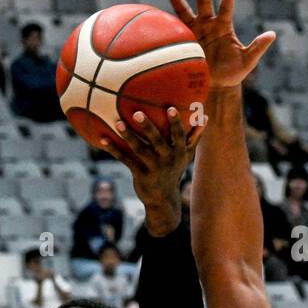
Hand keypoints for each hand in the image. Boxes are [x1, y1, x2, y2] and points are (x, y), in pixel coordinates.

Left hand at [102, 108, 202, 235]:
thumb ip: (194, 136)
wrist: (163, 199)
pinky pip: (125, 159)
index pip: (178, 135)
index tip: (170, 108)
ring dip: (128, 135)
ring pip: (139, 149)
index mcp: (178, 152)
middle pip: (157, 141)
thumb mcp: (186, 155)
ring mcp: (152, 167)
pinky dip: (113, 149)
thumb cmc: (174, 170)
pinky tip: (102, 139)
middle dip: (148, 127)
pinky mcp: (139, 174)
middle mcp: (166, 159)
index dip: (174, 123)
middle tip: (137, 113)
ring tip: (118, 122)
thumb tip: (205, 116)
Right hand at [162, 0, 274, 88]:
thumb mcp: (247, 61)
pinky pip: (173, 29)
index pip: (226, 8)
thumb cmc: (233, 73)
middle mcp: (208, 25)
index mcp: (224, 27)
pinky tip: (153, 10)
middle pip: (203, 1)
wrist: (215, 86)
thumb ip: (258, 47)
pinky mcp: (182, 41)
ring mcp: (194, 32)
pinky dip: (164, 20)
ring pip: (182, 11)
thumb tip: (272, 34)